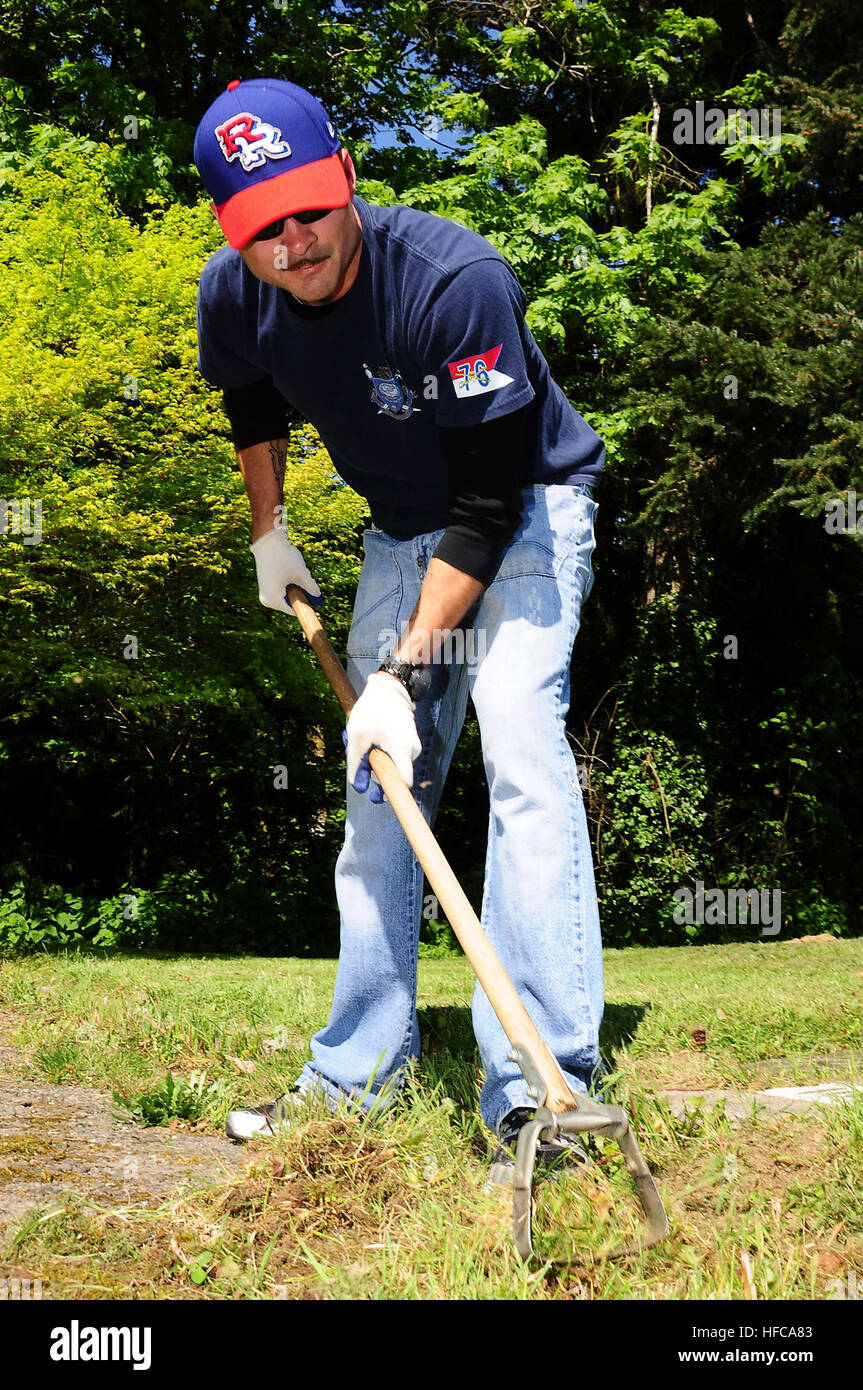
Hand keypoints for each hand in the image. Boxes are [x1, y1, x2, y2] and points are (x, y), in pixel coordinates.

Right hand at [250, 527, 321, 613]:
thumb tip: (318, 596)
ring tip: (294, 571)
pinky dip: (289, 583)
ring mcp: (265, 593)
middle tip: (306, 579)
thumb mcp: (301, 574)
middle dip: (301, 593)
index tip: (318, 602)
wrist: (267, 541)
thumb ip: (311, 588)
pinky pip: (281, 590)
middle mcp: (267, 600)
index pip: (295, 610)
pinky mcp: (265, 585)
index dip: (307, 606)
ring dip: (295, 587)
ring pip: (287, 595)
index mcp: (274, 601)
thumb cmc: (284, 557)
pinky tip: (289, 570)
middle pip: (290, 603)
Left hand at [345, 672, 421, 799]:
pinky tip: (370, 736)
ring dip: (376, 757)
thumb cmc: (372, 709)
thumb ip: (356, 763)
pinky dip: (381, 748)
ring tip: (363, 741)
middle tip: (360, 757)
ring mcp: (412, 743)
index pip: (404, 783)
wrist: (389, 686)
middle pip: (395, 772)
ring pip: (393, 761)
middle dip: (375, 769)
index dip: (391, 791)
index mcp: (402, 750)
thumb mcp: (357, 736)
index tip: (378, 795)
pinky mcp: (409, 738)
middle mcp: (412, 749)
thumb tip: (358, 785)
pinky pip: (395, 752)